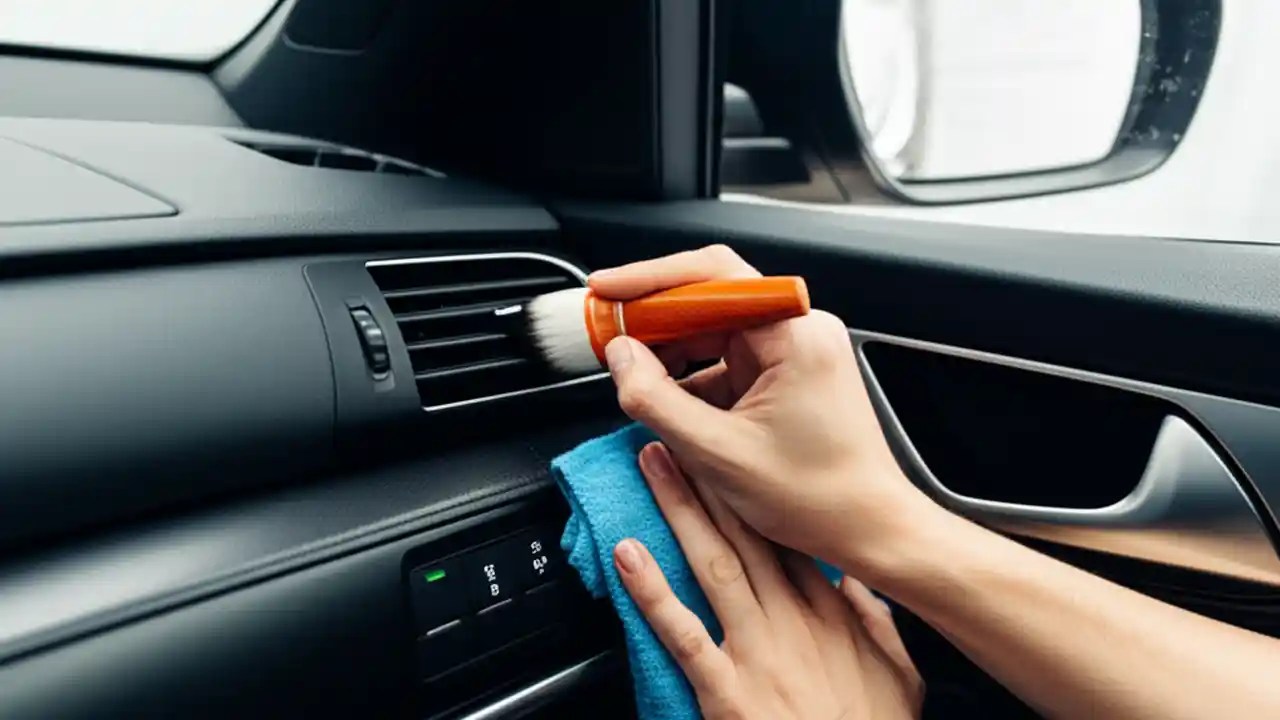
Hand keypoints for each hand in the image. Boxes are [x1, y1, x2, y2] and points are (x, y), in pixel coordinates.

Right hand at [590, 245, 939, 569]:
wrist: (869, 529)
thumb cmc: (820, 497)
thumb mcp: (718, 453)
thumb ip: (657, 400)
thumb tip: (620, 359)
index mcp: (794, 335)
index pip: (712, 276)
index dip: (651, 279)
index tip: (608, 291)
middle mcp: (800, 331)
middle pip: (710, 301)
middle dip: (654, 322)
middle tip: (607, 338)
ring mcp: (796, 353)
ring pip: (716, 333)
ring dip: (673, 357)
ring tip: (638, 386)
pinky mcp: (790, 376)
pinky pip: (730, 362)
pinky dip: (696, 382)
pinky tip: (672, 409)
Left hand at [614, 442, 922, 718]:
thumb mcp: (901, 675)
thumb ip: (879, 622)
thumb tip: (863, 581)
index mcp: (833, 615)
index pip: (791, 536)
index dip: (758, 490)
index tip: (737, 451)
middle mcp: (793, 623)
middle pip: (749, 534)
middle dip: (713, 479)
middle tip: (681, 434)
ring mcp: (758, 652)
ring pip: (714, 564)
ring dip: (680, 510)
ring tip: (655, 465)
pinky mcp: (725, 691)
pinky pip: (681, 632)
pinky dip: (651, 591)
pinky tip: (628, 554)